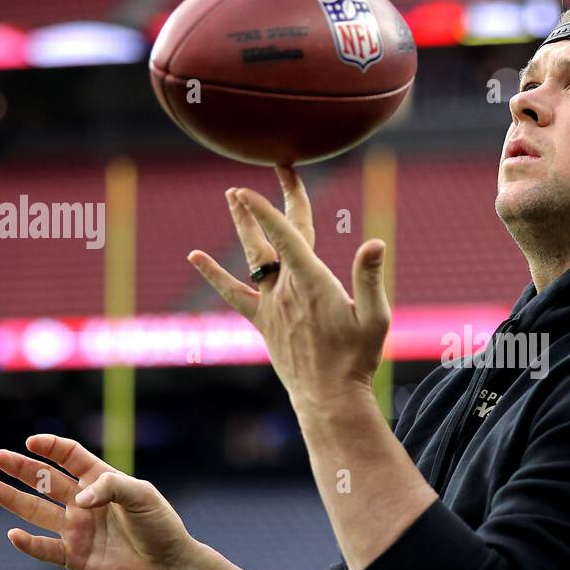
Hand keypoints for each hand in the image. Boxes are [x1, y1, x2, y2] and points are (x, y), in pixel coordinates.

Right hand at [0, 434, 194, 569]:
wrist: (168, 565)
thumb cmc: (159, 525)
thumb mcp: (142, 495)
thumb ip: (111, 487)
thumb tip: (78, 499)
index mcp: (101, 480)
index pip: (70, 457)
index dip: (51, 447)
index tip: (32, 442)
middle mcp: (83, 502)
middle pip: (46, 480)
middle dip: (22, 468)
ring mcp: (76, 529)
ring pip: (37, 511)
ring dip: (13, 499)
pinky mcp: (74, 556)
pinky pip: (45, 549)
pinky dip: (28, 544)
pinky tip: (13, 534)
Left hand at [187, 165, 390, 413]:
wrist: (328, 397)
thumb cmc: (356, 358)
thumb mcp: (374, 318)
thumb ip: (369, 278)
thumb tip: (373, 243)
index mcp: (314, 282)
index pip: (291, 234)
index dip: (276, 204)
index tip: (275, 175)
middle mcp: (287, 289)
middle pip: (278, 237)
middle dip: (271, 203)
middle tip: (273, 172)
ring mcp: (272, 305)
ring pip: (253, 257)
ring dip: (243, 226)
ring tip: (231, 197)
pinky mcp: (264, 322)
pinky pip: (235, 294)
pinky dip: (214, 274)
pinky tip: (194, 256)